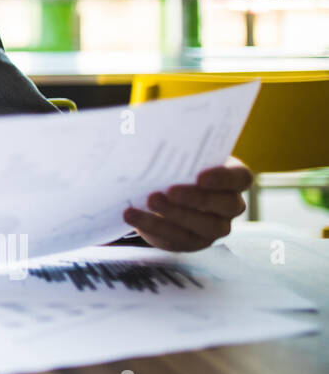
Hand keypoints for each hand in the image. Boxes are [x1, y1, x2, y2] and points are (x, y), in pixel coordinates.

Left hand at [123, 156, 252, 251]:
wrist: (163, 199)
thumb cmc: (175, 170)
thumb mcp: (177, 159)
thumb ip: (173, 151)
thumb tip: (142, 132)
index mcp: (231, 178)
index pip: (241, 178)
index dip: (225, 178)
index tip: (200, 175)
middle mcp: (230, 205)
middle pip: (226, 204)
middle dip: (198, 198)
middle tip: (170, 190)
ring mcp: (214, 227)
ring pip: (205, 225)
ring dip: (176, 213)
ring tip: (150, 200)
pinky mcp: (192, 242)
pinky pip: (176, 236)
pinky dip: (152, 225)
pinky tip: (132, 214)